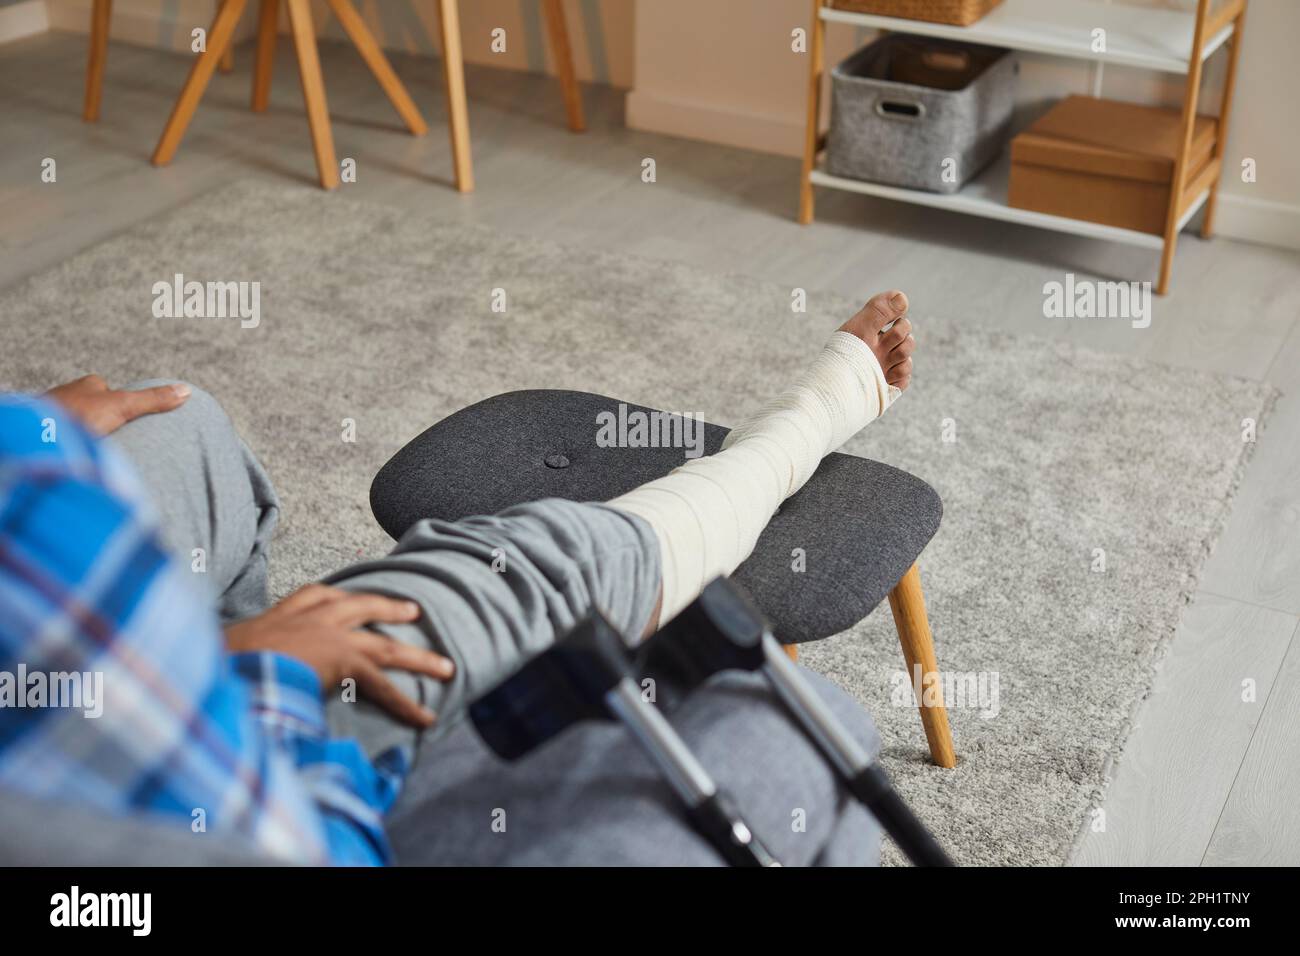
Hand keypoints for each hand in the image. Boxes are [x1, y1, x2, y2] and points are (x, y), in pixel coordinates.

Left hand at [45, 375, 190, 435]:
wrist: (38, 436)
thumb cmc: (77, 415)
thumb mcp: (123, 406)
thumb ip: (152, 400)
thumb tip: (186, 391)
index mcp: (86, 385)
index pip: (106, 388)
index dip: (119, 401)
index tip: (127, 416)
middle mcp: (67, 396)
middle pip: (91, 406)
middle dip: (102, 419)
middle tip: (115, 435)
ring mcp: (53, 416)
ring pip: (76, 423)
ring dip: (86, 434)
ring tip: (98, 449)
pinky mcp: (45, 435)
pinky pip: (64, 438)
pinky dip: (73, 445)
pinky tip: (79, 457)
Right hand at [225, 584, 453, 728]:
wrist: (218, 665)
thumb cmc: (213, 664)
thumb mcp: (223, 654)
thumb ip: (239, 658)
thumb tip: (228, 674)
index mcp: (280, 613)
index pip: (315, 596)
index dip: (337, 598)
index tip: (349, 599)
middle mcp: (309, 617)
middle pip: (360, 606)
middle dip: (388, 608)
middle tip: (412, 610)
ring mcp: (330, 636)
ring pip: (385, 645)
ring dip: (419, 658)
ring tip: (446, 669)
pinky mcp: (342, 661)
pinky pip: (383, 685)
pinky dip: (405, 703)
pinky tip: (424, 720)